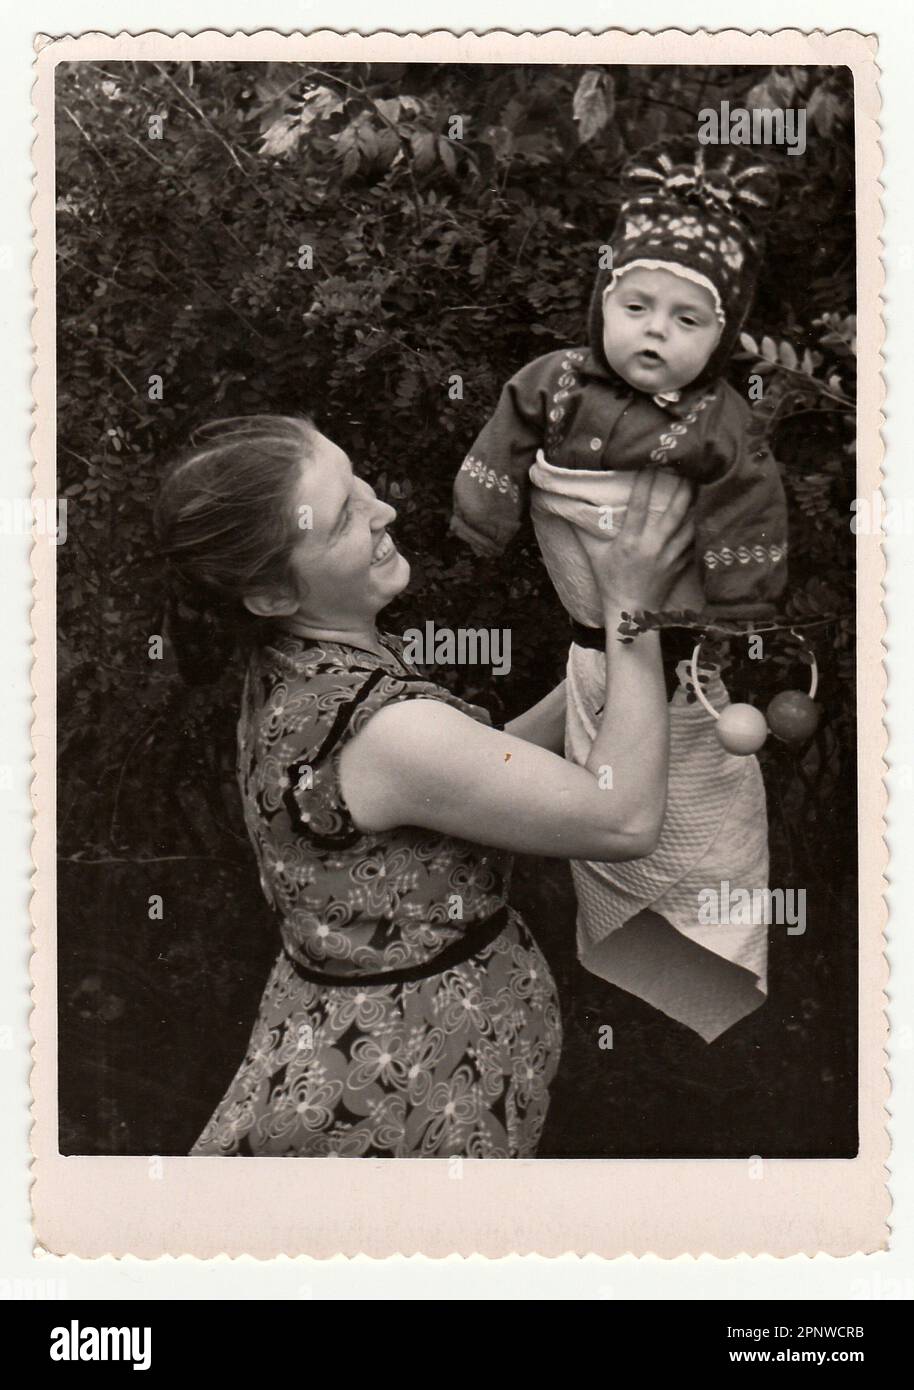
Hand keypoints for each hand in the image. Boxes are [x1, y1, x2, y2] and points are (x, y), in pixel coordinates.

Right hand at [575, 470, 694, 613]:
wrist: (631, 613)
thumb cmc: (610, 582)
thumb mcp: (594, 557)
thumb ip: (583, 534)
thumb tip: (564, 513)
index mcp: (630, 541)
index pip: (640, 505)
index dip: (645, 483)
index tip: (651, 464)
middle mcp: (652, 546)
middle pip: (672, 512)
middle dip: (681, 489)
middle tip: (688, 469)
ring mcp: (669, 556)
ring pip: (687, 525)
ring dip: (695, 505)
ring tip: (701, 485)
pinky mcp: (679, 565)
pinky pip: (693, 543)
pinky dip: (700, 528)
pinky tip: (705, 513)